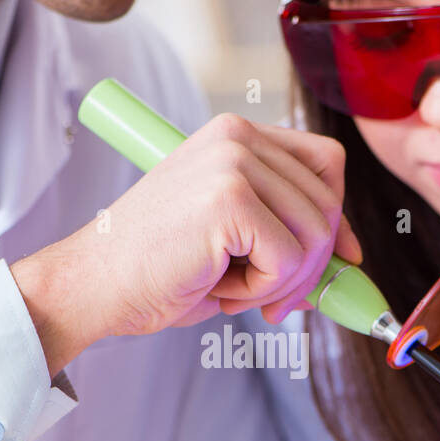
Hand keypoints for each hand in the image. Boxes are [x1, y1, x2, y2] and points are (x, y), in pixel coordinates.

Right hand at [10, 114, 361, 372]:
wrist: (95, 286)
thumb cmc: (155, 270)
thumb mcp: (232, 243)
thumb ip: (285, 239)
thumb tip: (344, 263)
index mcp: (235, 137)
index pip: (324, 163)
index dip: (339, 215)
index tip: (342, 259)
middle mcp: (237, 138)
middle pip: (328, 199)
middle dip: (314, 264)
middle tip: (277, 303)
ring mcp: (232, 163)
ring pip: (315, 232)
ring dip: (286, 282)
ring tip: (239, 295)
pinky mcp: (228, 199)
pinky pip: (289, 256)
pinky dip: (266, 290)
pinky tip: (224, 291)